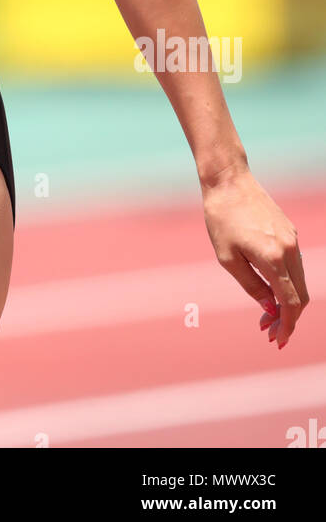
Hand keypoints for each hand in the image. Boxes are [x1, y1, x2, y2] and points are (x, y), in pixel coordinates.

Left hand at [200, 166, 307, 348]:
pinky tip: (270, 290)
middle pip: (300, 296)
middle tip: (269, 333)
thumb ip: (252, 286)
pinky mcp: (289, 232)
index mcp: (273, 258)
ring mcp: (292, 240)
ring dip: (287, 302)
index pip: (290, 302)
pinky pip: (294, 266)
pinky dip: (287, 283)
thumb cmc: (221, 218)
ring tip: (266, 316)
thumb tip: (270, 307)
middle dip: (288, 319)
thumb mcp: (228, 258)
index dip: (286, 326)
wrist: (228, 180)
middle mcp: (289, 249)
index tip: (277, 341)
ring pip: (299, 282)